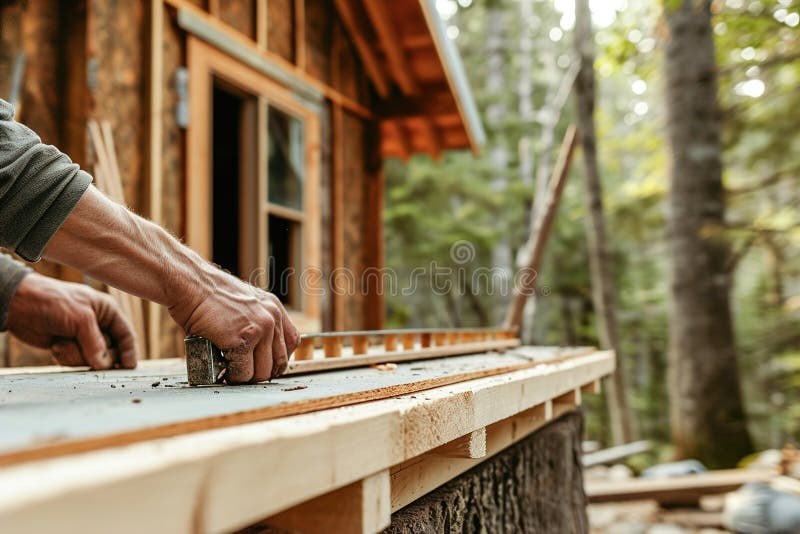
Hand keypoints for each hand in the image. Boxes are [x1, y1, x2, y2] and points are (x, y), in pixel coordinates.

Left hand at [7, 273, 137, 368]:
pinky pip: (76, 361)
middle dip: (94, 354)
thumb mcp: (80, 318)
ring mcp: (83, 337)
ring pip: (91, 359)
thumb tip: (104, 364)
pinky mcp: (69, 346)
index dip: (129, 352)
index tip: (128, 367)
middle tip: (83, 350)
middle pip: (110, 352)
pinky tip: (55, 345)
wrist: (19, 305)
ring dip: (75, 355)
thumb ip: (95, 342)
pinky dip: (66, 357)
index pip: (126, 335)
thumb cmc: (51, 301)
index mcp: (107, 312)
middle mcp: (98, 325)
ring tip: (61, 343)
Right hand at [168, 266, 299, 383]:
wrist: (192, 285)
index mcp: (275, 308)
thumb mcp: (246, 303)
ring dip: (246, 377)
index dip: (279, 358)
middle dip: (261, 372)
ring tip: (232, 372)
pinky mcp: (242, 341)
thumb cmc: (209, 295)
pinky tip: (224, 370)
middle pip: (278, 362)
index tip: (266, 365)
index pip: (292, 342)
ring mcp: (259, 330)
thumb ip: (257, 321)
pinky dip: (232, 376)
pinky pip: (243, 372)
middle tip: (245, 374)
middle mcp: (272, 318)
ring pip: (262, 372)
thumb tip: (258, 348)